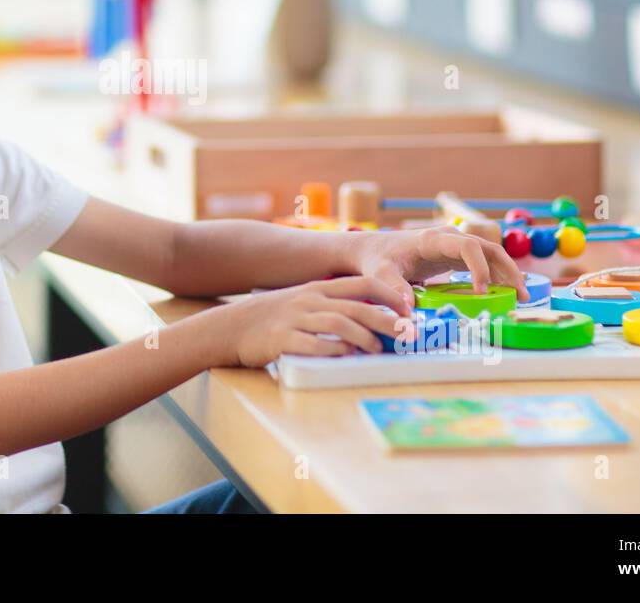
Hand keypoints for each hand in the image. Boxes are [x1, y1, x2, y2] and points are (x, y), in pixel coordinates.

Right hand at [209, 275, 416, 367]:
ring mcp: (296, 319)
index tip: (409, 308)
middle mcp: (310, 300)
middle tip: (407, 334)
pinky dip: (336, 351)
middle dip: (387, 320)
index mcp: (318, 288)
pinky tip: (347, 356)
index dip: (389, 294)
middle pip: (357, 306)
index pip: (362, 283)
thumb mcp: (302, 301)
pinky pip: (315, 345)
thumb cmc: (272, 318)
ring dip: (365, 338)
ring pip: (340, 324)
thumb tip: (369, 319)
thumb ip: (330, 306)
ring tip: (378, 351)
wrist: (230, 327)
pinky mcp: (283, 340)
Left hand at [351, 226, 529, 302]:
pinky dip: (498, 275)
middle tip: (522, 295)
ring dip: (508, 272)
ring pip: (491, 254)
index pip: (468, 246)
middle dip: (508, 269)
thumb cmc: (377, 260)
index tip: (482, 292)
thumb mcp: (380, 274)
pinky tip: (506, 293)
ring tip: (522, 297)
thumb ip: (393, 288)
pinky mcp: (456, 255)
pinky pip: (483, 262)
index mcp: (433, 240)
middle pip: (488, 247)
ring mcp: (455, 245)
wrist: (374, 249)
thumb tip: (409, 309)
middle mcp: (449, 238)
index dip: (480, 267)